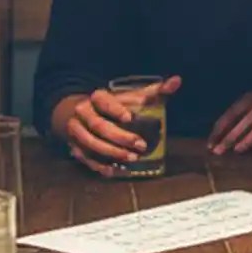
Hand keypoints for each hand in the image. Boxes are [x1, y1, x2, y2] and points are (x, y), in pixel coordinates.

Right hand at [65, 76, 181, 175]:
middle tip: (141, 145)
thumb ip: (153, 92)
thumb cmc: (112, 105)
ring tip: (130, 159)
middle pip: (99, 125)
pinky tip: (113, 171)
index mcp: (97, 97)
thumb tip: (177, 81)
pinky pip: (85, 157)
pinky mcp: (75, 146)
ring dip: (110, 152)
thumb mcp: (130, 96)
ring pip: (90, 143)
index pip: (104, 101)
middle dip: (120, 137)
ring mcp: (76, 130)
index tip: (129, 117)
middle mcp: (83, 112)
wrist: (78, 113)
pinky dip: (98, 166)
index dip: (115, 109)